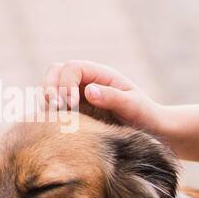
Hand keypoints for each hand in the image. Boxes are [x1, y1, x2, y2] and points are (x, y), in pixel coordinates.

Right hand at [40, 61, 170, 137]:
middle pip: (55, 72)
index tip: (70, 104)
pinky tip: (55, 126)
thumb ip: (113, 98)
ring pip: (50, 87)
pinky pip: (54, 105)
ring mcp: (77, 93)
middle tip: (55, 110)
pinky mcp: (73, 108)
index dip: (66, 83)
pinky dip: (50, 113)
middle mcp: (86, 80)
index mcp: (101, 74)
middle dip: (50, 88)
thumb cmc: (145, 115)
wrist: (151, 129)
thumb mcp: (133, 106)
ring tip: (54, 119)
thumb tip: (88, 91)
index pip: (72, 68)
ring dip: (47, 101)